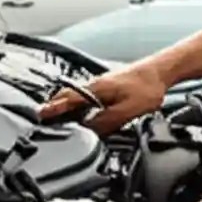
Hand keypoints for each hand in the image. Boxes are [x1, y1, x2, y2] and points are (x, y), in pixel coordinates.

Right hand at [39, 59, 170, 133]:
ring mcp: (103, 85)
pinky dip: (79, 103)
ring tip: (58, 115)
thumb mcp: (127, 110)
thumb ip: (106, 121)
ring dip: (66, 104)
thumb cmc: (148, 86)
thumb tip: (89, 130)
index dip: (53, 108)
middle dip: (55, 105)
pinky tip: (83, 110)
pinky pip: (88, 96)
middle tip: (43, 116)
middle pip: (69, 96)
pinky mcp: (111, 87)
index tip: (40, 114)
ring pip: (79, 96)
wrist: (162, 71)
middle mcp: (96, 85)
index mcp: (96, 89)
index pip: (68, 99)